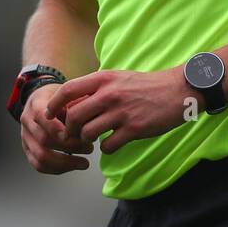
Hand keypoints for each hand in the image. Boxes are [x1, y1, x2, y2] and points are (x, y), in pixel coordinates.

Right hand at [20, 83, 95, 173]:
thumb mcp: (67, 93)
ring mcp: (25, 136)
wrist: (43, 101)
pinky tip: (72, 166)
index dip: (57, 128)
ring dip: (65, 163)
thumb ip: (75, 104)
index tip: (77, 134)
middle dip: (69, 147)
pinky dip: (57, 169)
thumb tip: (90, 118)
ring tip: (84, 162)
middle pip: (43, 139)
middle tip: (89, 147)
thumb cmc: (58, 97)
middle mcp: (27, 120)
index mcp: (35, 103)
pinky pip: (38, 165)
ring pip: (40, 157)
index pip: (41, 116)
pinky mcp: (27, 150)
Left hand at [43, 67, 196, 154]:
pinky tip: (114, 142)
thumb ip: (97, 89)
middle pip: (74, 117)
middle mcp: (109, 94)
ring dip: (88, 140)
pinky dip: (107, 148)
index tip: (49, 115)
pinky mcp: (134, 129)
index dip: (53, 105)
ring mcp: (121, 112)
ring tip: (96, 138)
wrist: (178, 90)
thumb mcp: (119, 78)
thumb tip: (74, 105)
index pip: (68, 90)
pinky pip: (108, 146)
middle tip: (75, 134)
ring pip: (88, 133)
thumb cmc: (147, 85)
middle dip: (70, 130)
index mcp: (104, 79)